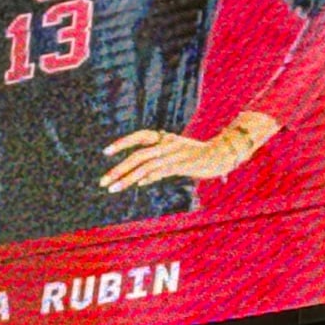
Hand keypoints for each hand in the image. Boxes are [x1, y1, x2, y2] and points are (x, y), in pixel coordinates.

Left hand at [100, 113, 280, 192]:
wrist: (221, 154)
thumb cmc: (196, 157)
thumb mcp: (174, 158)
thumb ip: (156, 168)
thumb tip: (139, 180)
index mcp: (164, 138)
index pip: (139, 137)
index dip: (123, 143)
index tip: (106, 152)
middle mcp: (167, 144)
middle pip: (137, 156)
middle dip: (118, 169)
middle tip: (103, 181)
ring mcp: (174, 154)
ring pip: (145, 166)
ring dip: (126, 178)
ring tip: (112, 188)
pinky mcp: (182, 165)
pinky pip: (161, 171)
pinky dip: (148, 177)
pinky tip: (137, 183)